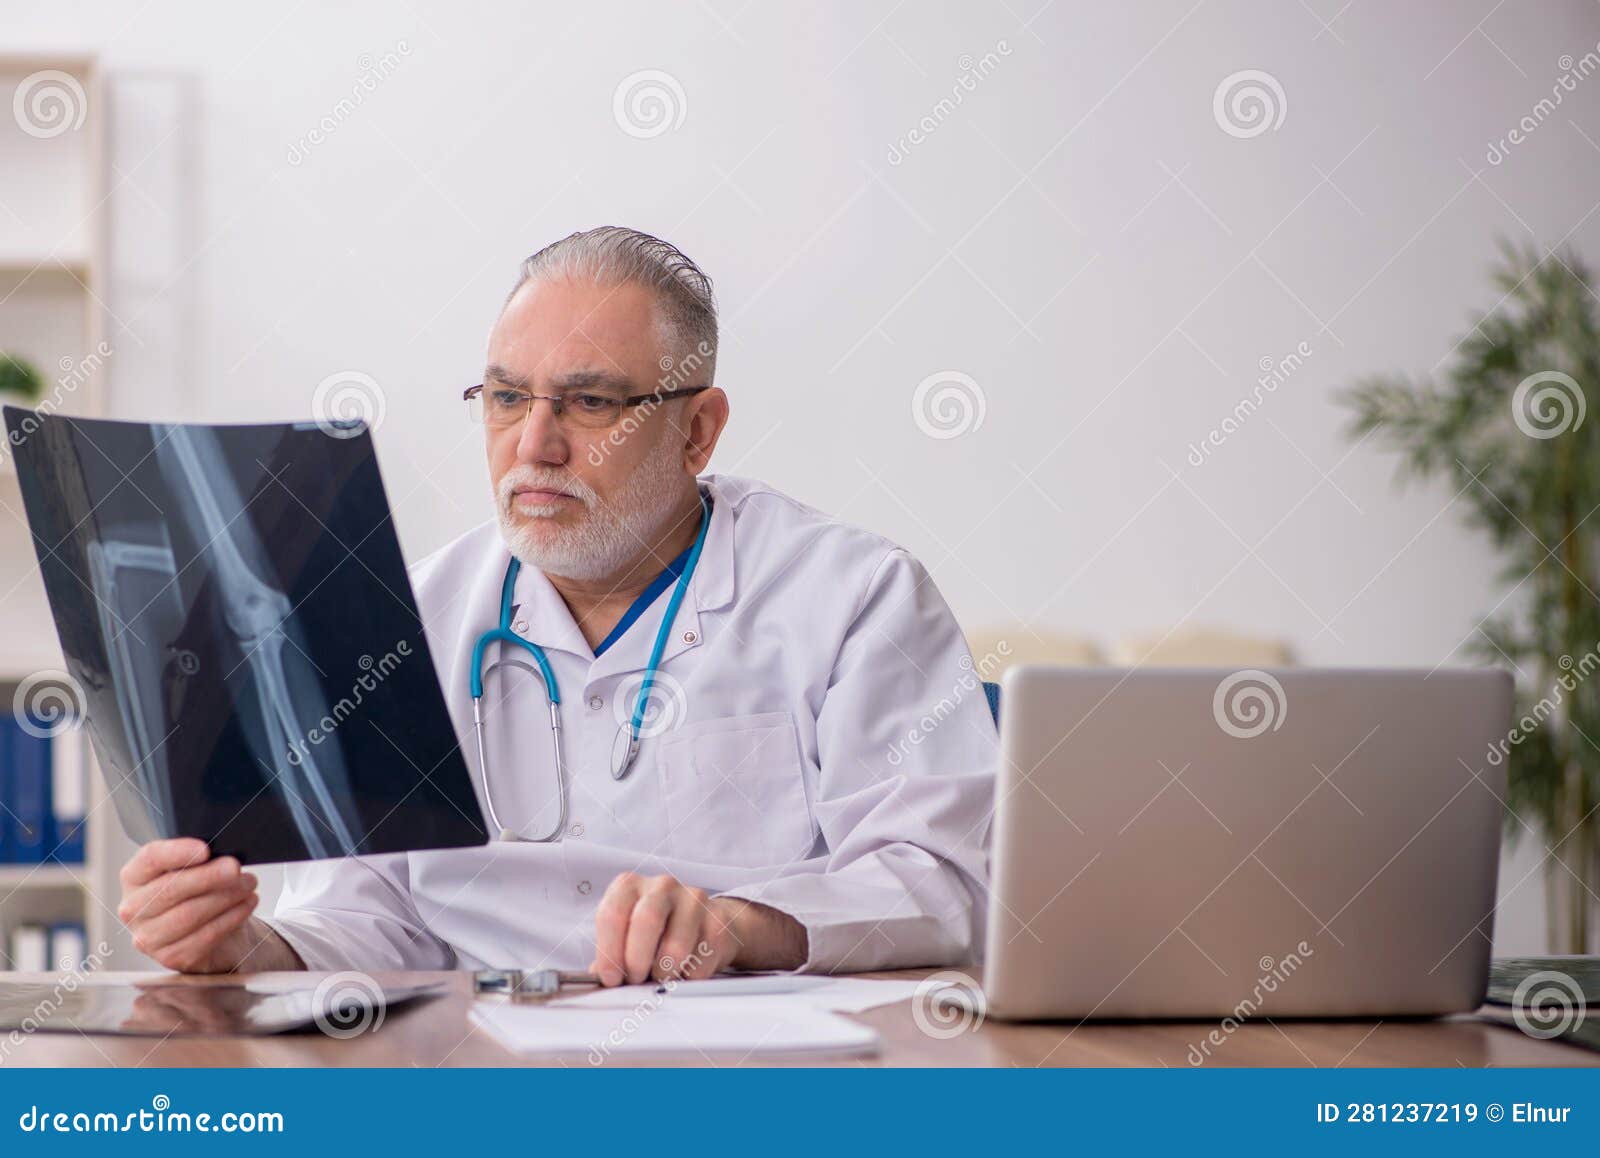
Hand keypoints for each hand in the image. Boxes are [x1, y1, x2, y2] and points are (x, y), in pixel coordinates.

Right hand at [117, 838, 300, 973]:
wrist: (209, 928)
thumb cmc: (198, 892)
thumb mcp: (194, 868)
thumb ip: (199, 858)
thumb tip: (222, 855)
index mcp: (134, 877)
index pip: (150, 859)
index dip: (177, 853)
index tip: (205, 849)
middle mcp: (133, 908)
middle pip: (170, 889)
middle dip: (208, 877)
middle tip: (235, 868)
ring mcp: (148, 937)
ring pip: (189, 914)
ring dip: (225, 897)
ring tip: (248, 885)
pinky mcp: (170, 957)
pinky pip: (204, 936)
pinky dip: (231, 918)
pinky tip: (246, 904)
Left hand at [588, 871, 806, 985]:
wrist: (703, 922)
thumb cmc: (655, 932)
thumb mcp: (625, 936)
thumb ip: (609, 956)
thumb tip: (596, 980)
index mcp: (629, 886)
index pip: (612, 913)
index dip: (609, 951)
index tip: (610, 978)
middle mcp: (661, 885)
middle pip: (646, 921)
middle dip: (636, 960)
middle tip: (635, 979)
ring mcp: (693, 899)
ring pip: (675, 947)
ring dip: (663, 973)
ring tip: (660, 976)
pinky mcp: (717, 920)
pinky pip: (699, 962)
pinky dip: (687, 977)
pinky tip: (683, 970)